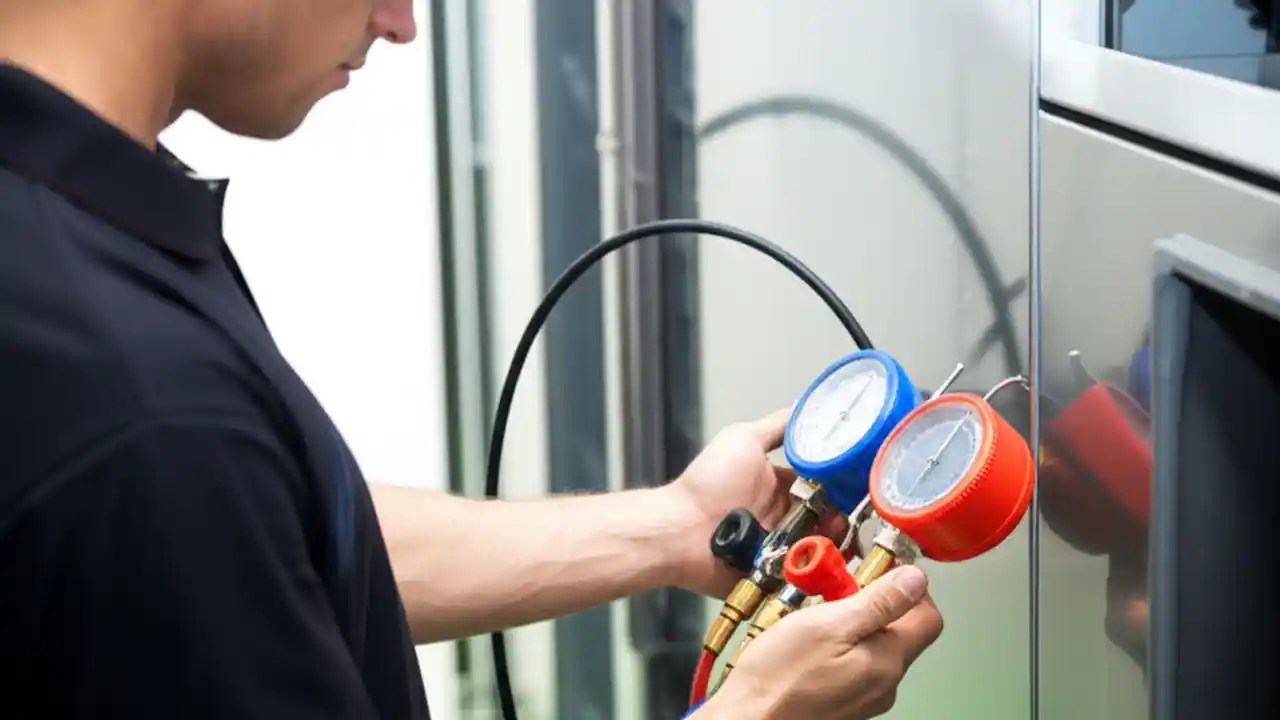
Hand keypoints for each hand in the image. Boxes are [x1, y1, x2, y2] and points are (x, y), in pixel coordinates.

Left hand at [661, 406, 844, 597]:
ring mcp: (780, 546)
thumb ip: (777, 426)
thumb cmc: (707, 484)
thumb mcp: (743, 439)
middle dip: (841, 518)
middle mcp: (782, 515)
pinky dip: (818, 569)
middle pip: (827, 518)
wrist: (682, 530)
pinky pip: (806, 574)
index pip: (823, 485)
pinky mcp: (775, 574)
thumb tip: (805, 407)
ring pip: (821, 547)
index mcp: (778, 485)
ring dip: (832, 541)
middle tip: (842, 516)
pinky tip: (823, 559)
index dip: (841, 485)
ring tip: (831, 534)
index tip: (858, 483)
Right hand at [697, 564, 943, 718]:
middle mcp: (884, 684)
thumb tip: (916, 579)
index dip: (908, 586)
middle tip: (834, 586)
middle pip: (899, 630)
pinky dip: (837, 642)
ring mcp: (864, 696)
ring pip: (873, 644)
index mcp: (888, 662)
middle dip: (872, 600)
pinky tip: (807, 638)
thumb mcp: (829, 625)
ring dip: (851, 619)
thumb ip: (878, 603)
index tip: (876, 567)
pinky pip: (853, 662)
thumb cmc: (780, 676)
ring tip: (815, 609)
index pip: (928, 617)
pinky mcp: (842, 701)